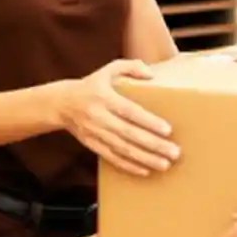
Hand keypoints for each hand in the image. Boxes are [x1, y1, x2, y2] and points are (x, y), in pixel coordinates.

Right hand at [54, 60, 180, 175]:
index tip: (167, 130)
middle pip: (129, 134)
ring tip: (165, 164)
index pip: (130, 111)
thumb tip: (151, 74)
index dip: (148, 121)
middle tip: (174, 152)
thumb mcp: (109, 69)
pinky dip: (128, 166)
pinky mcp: (92, 144)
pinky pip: (112, 158)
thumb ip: (131, 66)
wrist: (62, 103)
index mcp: (104, 97)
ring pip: (122, 149)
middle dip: (153, 145)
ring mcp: (95, 133)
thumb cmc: (93, 84)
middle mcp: (99, 117)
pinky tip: (145, 170)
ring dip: (145, 158)